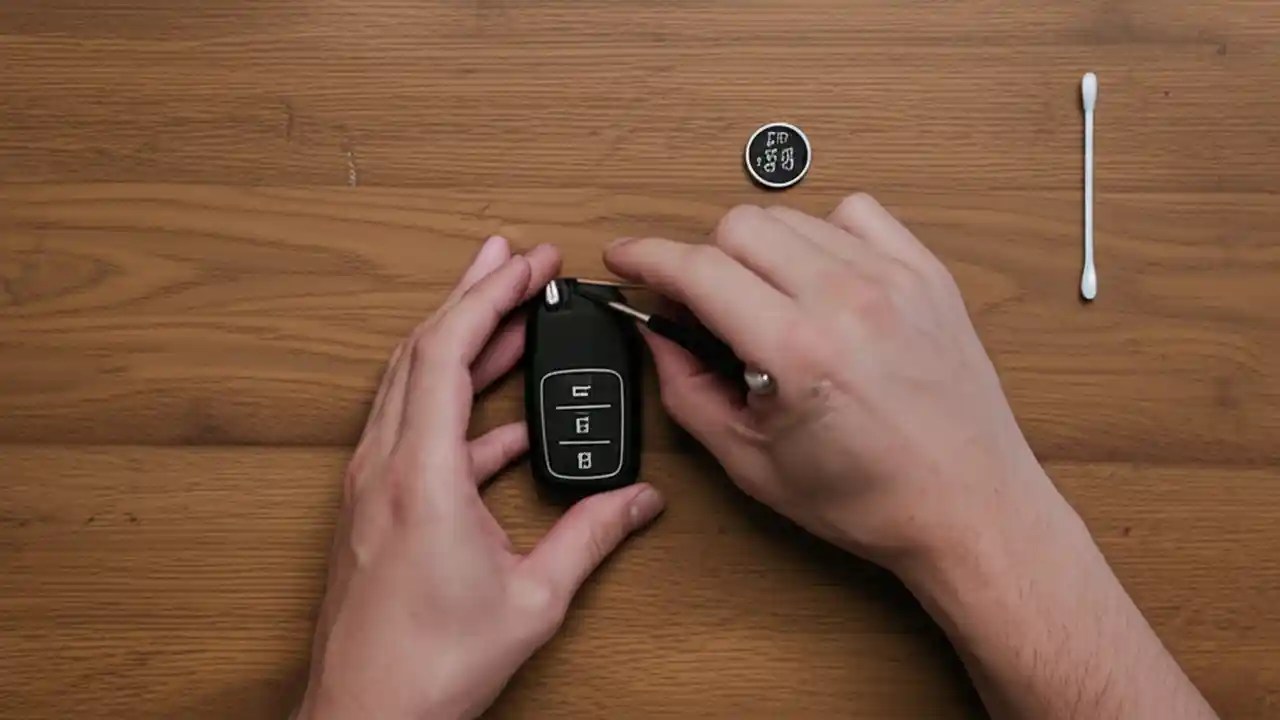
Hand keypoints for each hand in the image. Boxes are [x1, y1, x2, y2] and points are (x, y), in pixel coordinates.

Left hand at [298, 236, 664, 719]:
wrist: (363, 718)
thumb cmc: (426, 667)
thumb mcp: (532, 598)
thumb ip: (591, 537)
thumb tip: (636, 502)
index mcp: (418, 475)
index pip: (445, 350)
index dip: (487, 294)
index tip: (524, 262)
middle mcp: (383, 467)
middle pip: (420, 349)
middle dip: (471, 294)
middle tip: (513, 260)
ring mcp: (370, 485)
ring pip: (408, 383)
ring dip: (457, 340)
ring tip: (506, 314)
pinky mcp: (372, 508)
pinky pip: (411, 430)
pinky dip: (454, 408)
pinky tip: (500, 421)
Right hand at [604, 194, 1056, 572]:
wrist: (969, 507)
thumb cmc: (872, 499)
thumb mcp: (752, 464)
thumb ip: (689, 391)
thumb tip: (657, 335)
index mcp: (799, 351)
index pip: (698, 269)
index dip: (646, 257)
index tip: (625, 259)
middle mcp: (849, 300)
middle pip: (739, 225)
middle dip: (704, 260)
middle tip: (704, 307)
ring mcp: (895, 279)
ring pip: (792, 215)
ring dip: (761, 250)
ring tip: (769, 303)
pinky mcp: (928, 274)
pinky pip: (856, 213)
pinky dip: (823, 235)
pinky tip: (822, 280)